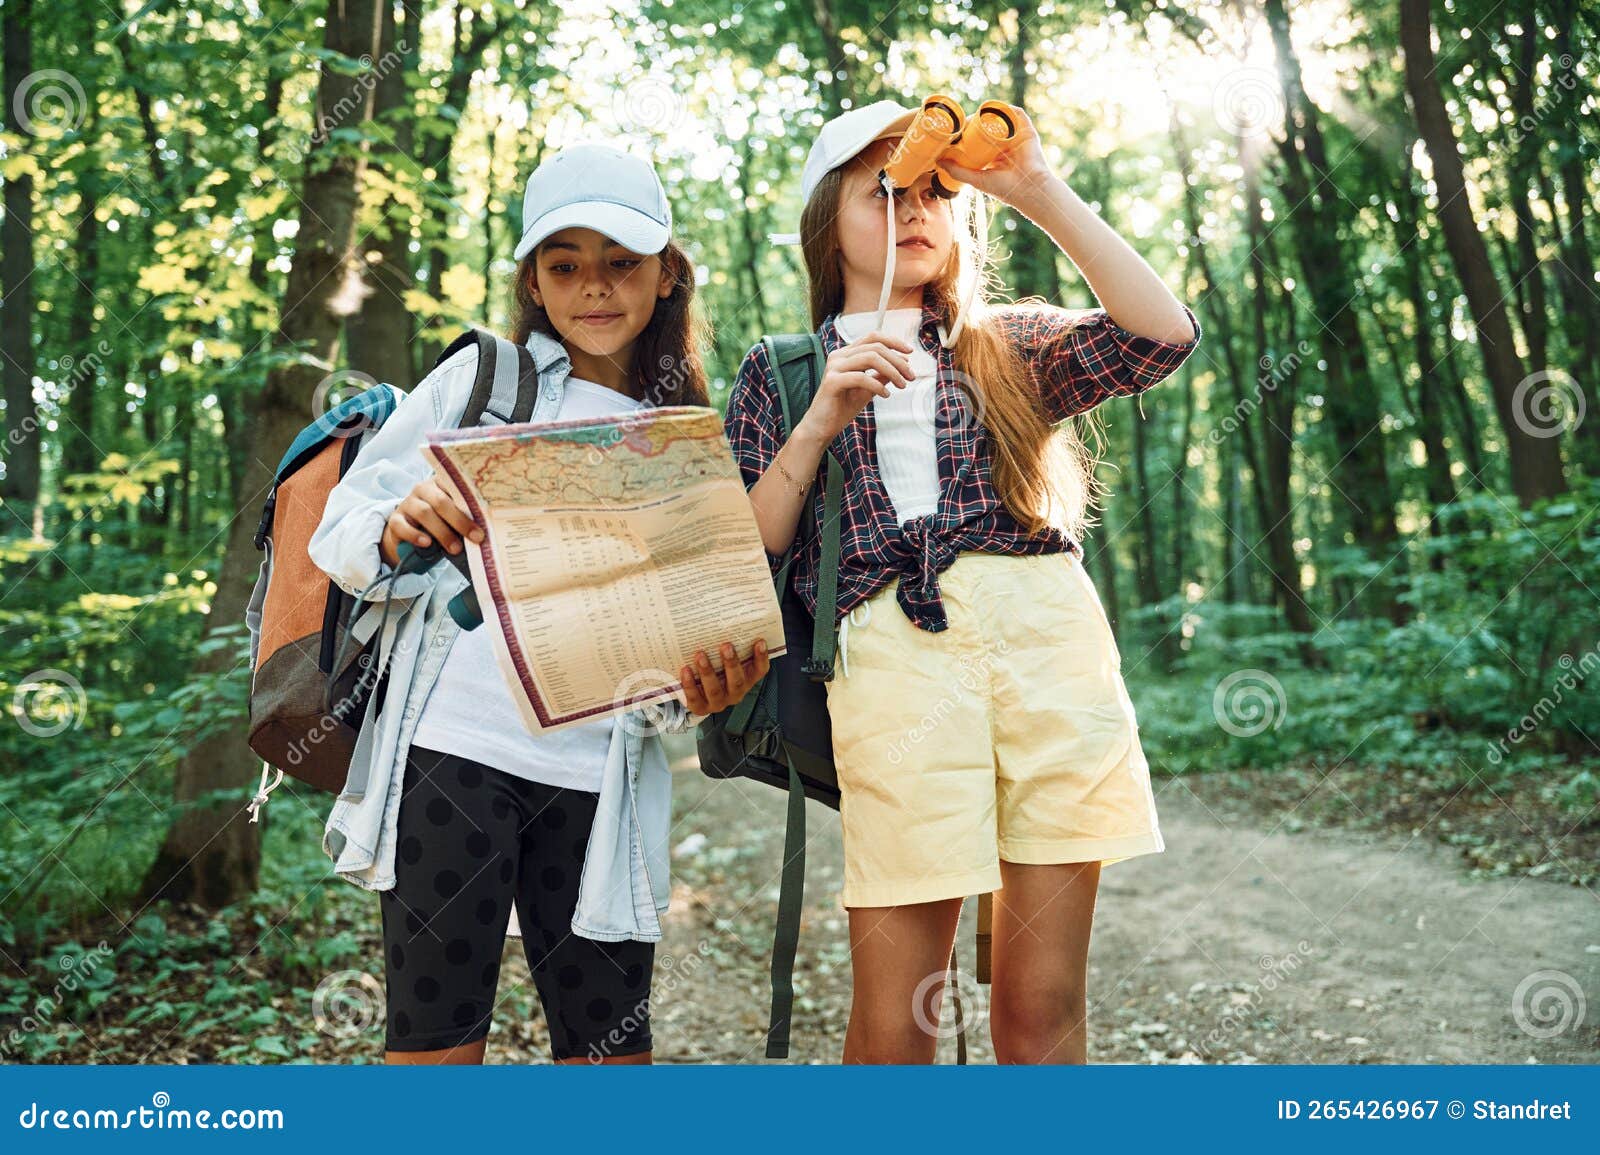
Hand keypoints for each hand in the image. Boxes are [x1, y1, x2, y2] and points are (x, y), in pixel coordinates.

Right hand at [379, 478, 483, 566]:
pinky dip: (416, 535)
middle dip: (460, 520)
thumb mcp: (454, 519)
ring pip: (424, 513)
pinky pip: (403, 526)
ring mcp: (408, 503)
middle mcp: (423, 489)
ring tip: (455, 548)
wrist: (411, 537)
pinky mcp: (395, 520)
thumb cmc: (441, 525)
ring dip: (442, 532)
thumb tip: (486, 532)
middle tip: (476, 537)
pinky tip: (427, 543)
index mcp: (441, 484)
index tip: (486, 510)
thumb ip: (466, 518)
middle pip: (441, 501)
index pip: (455, 484)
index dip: (470, 496)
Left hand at [679, 640, 770, 714]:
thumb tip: (722, 618)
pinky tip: (686, 670)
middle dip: (732, 663)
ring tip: (700, 655)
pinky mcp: (700, 707)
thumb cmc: (714, 669)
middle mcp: (735, 693)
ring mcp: (718, 702)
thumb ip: (730, 645)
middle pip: (737, 681)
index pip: (760, 670)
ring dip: (708, 672)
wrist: (695, 691)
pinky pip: (695, 698)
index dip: (761, 657)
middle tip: (726, 646)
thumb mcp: (724, 659)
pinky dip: (689, 684)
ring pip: (715, 690)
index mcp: (746, 679)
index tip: (759, 641)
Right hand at [795, 331, 915, 444]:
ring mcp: (834, 367)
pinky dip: (877, 385)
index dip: (893, 342)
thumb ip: (882, 375)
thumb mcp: (868, 389)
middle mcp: (839, 356)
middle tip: (911, 376)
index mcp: (846, 354)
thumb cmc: (842, 408)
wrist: (821, 428)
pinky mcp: (832, 382)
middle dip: (897, 361)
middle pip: (875, 347)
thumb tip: (903, 363)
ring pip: (870, 358)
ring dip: (892, 371)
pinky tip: (886, 395)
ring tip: (902, 386)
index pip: (872, 337)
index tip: (910, 352)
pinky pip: (861, 377)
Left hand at [940, 106, 1057, 213]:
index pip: (977, 139)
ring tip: (974, 114)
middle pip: (987, 127)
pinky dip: (1005, 108)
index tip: (953, 131)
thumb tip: (937, 162)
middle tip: (960, 121)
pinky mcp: (1026, 131)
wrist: (1030, 189)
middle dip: (973, 122)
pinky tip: (993, 108)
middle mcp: (1005, 144)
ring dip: (987, 113)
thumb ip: (958, 172)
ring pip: (999, 119)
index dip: (966, 133)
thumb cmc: (1005, 188)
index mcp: (994, 156)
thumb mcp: (977, 179)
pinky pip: (1016, 114)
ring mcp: (1015, 137)